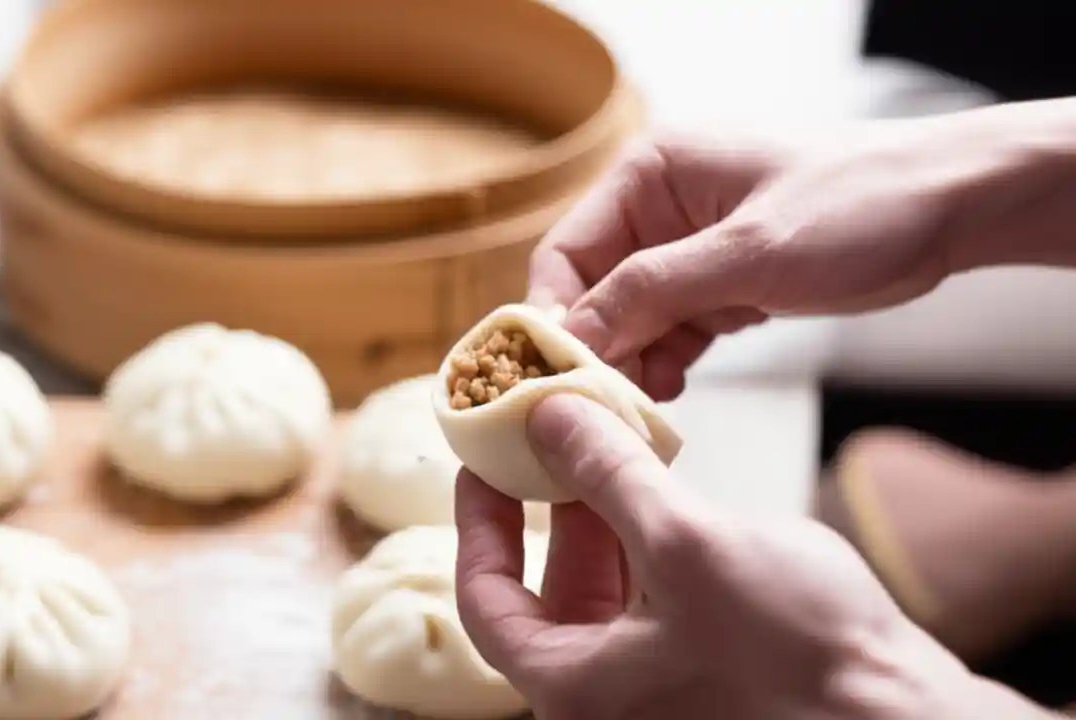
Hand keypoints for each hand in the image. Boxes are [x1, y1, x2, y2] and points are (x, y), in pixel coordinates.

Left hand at [454, 394, 1050, 719]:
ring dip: (601, 521)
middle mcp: (607, 699)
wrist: (911, 717)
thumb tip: (545, 416)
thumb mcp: (686, 544)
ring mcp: (658, 688)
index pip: (487, 602)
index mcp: (575, 690)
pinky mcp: (706, 671)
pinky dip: (646, 545)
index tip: (480, 466)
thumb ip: (608, 476)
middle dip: (547, 512)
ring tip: (610, 449)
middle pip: (545, 595)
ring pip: (601, 595)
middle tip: (551, 442)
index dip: (476, 526)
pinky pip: (650, 603)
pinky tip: (664, 490)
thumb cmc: (803, 654)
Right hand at [530, 100, 1075, 399]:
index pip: (566, 252)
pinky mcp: (717, 283)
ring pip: (629, 319)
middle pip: (592, 291)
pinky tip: (669, 393)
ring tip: (643, 408)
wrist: (949, 210)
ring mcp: (687, 249)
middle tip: (600, 409)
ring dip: (631, 365)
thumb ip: (653, 291)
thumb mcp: (747, 253)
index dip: (551, 316)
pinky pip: (668, 330)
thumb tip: (573, 338)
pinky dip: (665, 364)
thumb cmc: (856, 206)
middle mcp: (657, 209)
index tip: (551, 380)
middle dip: (596, 350)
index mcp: (650, 175)